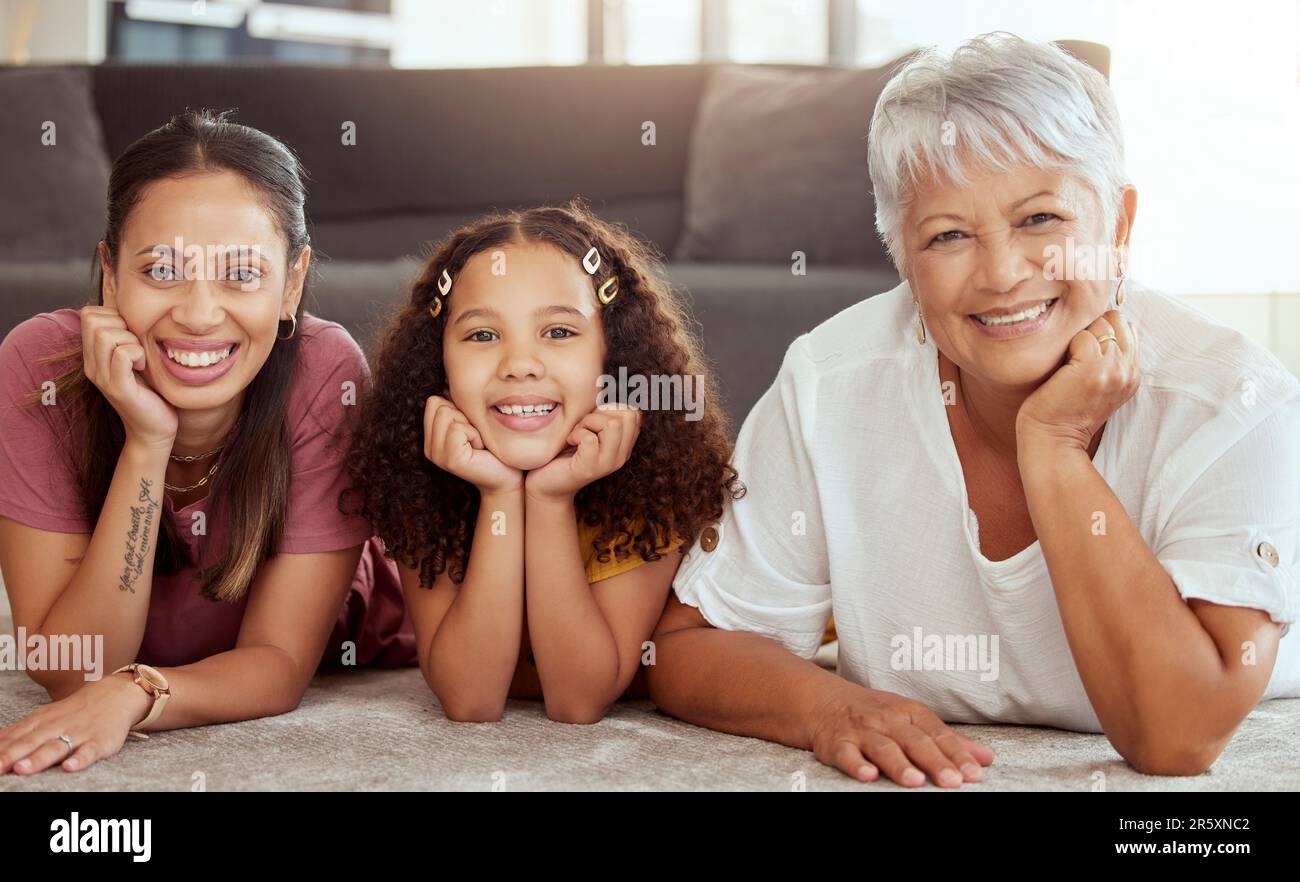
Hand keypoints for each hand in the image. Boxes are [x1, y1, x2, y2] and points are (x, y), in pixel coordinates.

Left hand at [0, 673, 150, 774]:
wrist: (116, 694)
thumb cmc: (75, 711)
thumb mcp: (44, 716)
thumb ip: (19, 731)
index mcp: (41, 721)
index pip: (15, 737)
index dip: (0, 750)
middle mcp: (57, 727)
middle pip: (31, 743)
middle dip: (11, 755)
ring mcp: (79, 734)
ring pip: (56, 748)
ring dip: (38, 758)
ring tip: (22, 769)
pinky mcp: (100, 742)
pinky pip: (89, 752)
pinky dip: (80, 759)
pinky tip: (69, 767)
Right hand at [80, 305, 177, 449]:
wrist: (154, 430)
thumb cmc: (152, 391)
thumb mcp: (136, 359)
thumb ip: (128, 337)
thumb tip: (132, 309)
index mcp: (93, 356)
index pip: (88, 314)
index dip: (113, 315)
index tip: (131, 335)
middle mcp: (92, 365)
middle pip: (93, 320)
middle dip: (121, 324)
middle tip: (136, 346)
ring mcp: (102, 377)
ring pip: (106, 335)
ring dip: (131, 340)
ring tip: (140, 359)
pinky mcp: (118, 388)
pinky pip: (122, 354)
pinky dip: (138, 354)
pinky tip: (144, 367)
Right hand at [423, 395, 521, 493]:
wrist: (508, 478)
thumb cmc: (494, 448)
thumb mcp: (473, 423)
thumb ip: (459, 407)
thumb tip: (451, 378)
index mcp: (432, 437)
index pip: (433, 401)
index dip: (457, 408)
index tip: (471, 429)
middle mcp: (429, 447)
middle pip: (439, 404)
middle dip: (463, 415)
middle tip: (475, 437)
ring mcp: (437, 455)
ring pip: (447, 413)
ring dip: (470, 425)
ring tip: (477, 443)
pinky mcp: (450, 460)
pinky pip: (457, 428)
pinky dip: (474, 434)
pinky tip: (480, 449)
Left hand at [524, 403, 640, 502]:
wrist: (545, 484)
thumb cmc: (563, 452)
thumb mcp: (586, 428)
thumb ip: (599, 413)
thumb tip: (602, 385)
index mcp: (624, 445)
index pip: (634, 412)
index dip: (611, 407)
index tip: (592, 418)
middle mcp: (621, 455)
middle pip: (628, 415)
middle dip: (601, 412)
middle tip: (583, 425)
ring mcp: (607, 464)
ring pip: (614, 424)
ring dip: (589, 422)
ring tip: (576, 433)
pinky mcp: (589, 469)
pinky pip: (590, 438)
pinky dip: (576, 434)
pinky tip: (570, 442)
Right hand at [809, 686, 994, 786]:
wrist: (822, 700)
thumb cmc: (874, 714)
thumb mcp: (911, 719)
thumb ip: (948, 740)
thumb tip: (986, 758)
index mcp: (909, 713)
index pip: (938, 734)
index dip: (957, 754)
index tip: (974, 774)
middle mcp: (887, 720)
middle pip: (914, 741)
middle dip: (934, 761)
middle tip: (952, 781)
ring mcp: (861, 731)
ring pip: (883, 747)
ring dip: (899, 764)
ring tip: (915, 781)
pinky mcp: (836, 743)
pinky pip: (846, 754)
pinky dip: (856, 764)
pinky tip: (868, 775)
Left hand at [1016, 308, 1139, 453]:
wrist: (1054, 441)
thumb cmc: (1065, 412)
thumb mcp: (1098, 385)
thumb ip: (1107, 360)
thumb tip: (1097, 326)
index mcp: (1132, 374)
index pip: (1128, 327)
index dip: (1103, 329)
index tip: (1084, 349)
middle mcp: (1128, 370)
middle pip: (1117, 320)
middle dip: (1094, 327)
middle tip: (1075, 354)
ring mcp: (1112, 368)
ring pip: (1101, 323)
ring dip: (1080, 336)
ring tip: (1069, 363)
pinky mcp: (1091, 368)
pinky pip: (1082, 335)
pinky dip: (1068, 344)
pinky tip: (1063, 368)